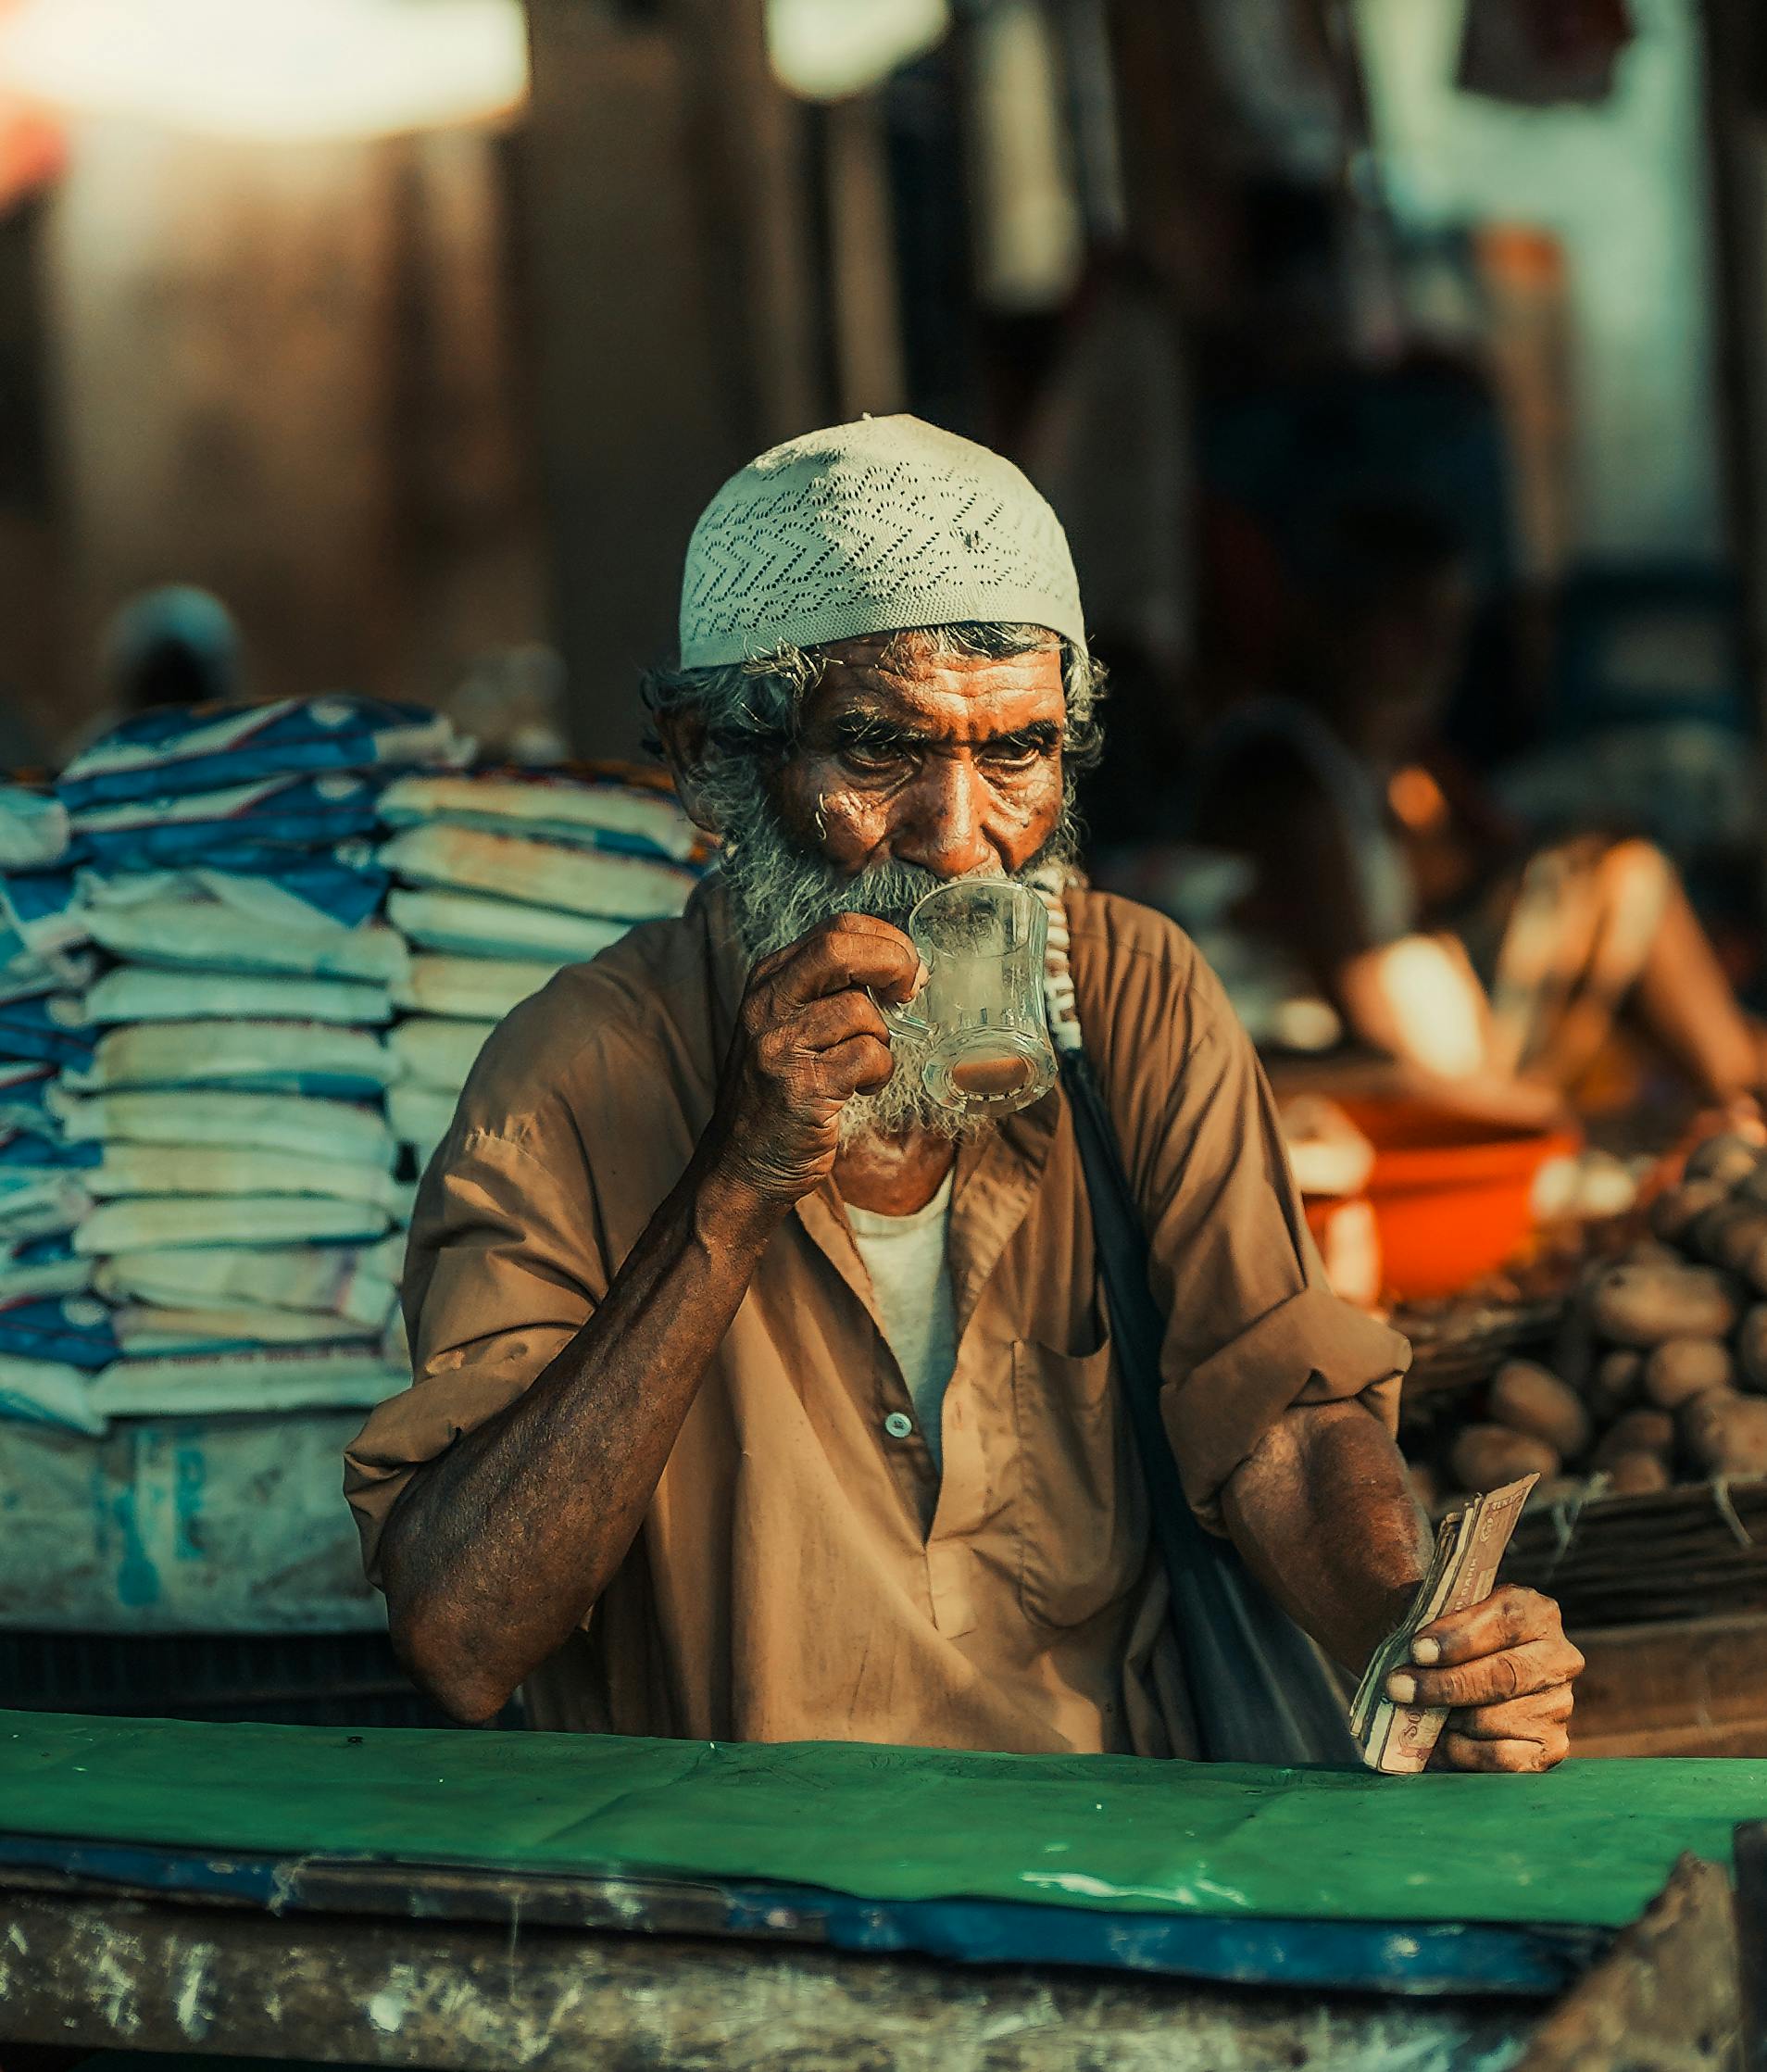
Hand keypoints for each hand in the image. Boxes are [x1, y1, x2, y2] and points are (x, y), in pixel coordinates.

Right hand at [702, 912, 922, 1211]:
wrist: (741, 1163)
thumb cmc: (779, 1091)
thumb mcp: (788, 1024)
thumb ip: (828, 990)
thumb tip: (899, 964)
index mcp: (768, 979)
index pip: (836, 929)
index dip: (886, 940)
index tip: (907, 968)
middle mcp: (767, 1004)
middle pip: (840, 947)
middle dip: (893, 963)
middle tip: (910, 992)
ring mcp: (779, 1045)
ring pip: (861, 1010)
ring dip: (882, 1038)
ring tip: (865, 1064)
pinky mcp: (800, 1087)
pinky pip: (869, 1057)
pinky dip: (880, 1072)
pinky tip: (862, 1087)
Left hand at [1383, 1585, 1583, 1772]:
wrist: (1461, 1674)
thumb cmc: (1445, 1638)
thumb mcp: (1438, 1613)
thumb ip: (1428, 1619)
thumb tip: (1408, 1650)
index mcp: (1535, 1612)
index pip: (1503, 1621)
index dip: (1459, 1637)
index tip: (1417, 1650)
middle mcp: (1558, 1658)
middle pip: (1501, 1675)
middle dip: (1444, 1685)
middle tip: (1397, 1687)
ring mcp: (1558, 1705)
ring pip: (1494, 1719)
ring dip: (1447, 1720)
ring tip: (1417, 1713)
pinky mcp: (1550, 1748)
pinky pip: (1501, 1758)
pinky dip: (1462, 1751)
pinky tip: (1439, 1739)